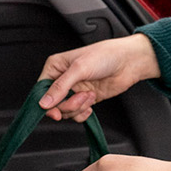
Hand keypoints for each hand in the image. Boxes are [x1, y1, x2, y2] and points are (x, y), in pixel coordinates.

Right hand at [38, 34, 160, 121]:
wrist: (128, 62)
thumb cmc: (105, 56)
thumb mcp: (79, 68)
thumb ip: (60, 87)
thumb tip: (43, 102)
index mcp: (55, 67)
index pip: (41, 90)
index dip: (46, 103)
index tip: (54, 112)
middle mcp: (63, 79)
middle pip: (53, 104)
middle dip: (67, 105)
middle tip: (80, 98)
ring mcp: (74, 90)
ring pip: (65, 110)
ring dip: (78, 107)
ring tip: (90, 95)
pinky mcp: (85, 99)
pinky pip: (76, 114)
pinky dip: (83, 113)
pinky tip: (91, 104)